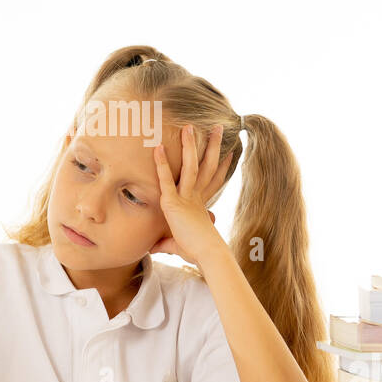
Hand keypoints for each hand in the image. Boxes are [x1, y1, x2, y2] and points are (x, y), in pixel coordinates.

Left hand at [150, 123, 234, 265]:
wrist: (207, 255)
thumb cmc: (196, 251)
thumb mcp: (178, 244)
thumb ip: (165, 242)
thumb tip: (152, 248)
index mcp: (202, 203)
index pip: (214, 180)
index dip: (223, 166)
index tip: (230, 153)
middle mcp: (197, 196)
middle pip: (208, 165)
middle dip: (213, 145)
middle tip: (219, 127)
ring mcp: (187, 197)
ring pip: (191, 165)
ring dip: (190, 145)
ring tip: (189, 126)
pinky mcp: (174, 202)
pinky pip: (166, 179)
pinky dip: (161, 164)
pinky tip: (158, 148)